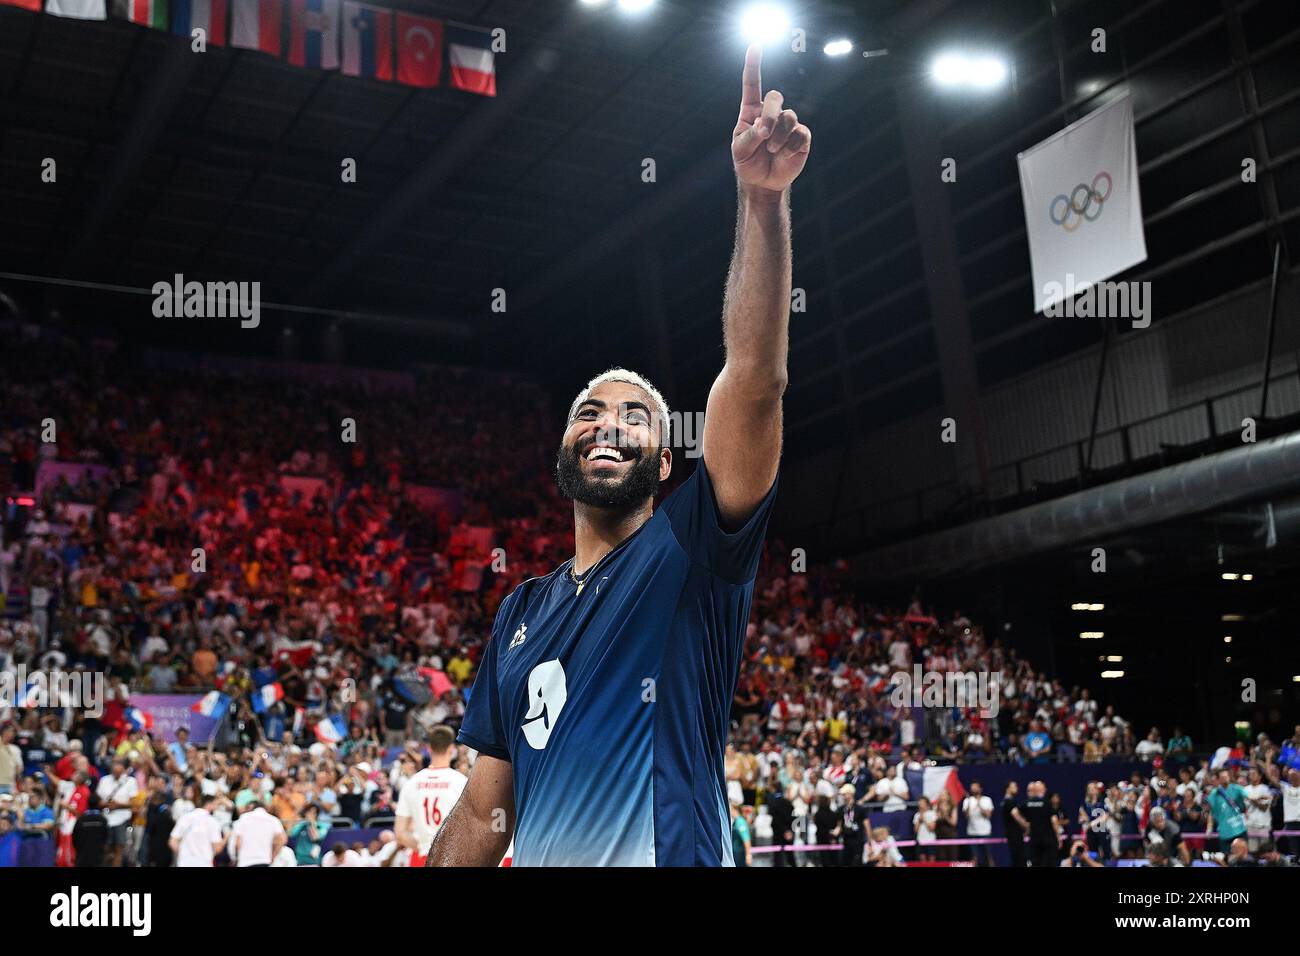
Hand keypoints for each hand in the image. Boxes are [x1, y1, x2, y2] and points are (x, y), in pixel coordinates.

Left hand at [732, 44, 810, 196]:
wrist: (763, 183)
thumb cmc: (748, 163)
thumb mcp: (741, 150)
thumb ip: (751, 135)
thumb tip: (765, 126)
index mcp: (752, 112)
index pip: (752, 85)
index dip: (754, 65)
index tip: (756, 45)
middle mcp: (771, 113)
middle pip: (775, 98)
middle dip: (770, 115)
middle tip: (764, 135)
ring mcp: (788, 124)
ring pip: (789, 117)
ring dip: (779, 136)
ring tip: (772, 150)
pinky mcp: (801, 136)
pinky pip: (800, 134)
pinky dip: (790, 147)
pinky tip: (784, 155)